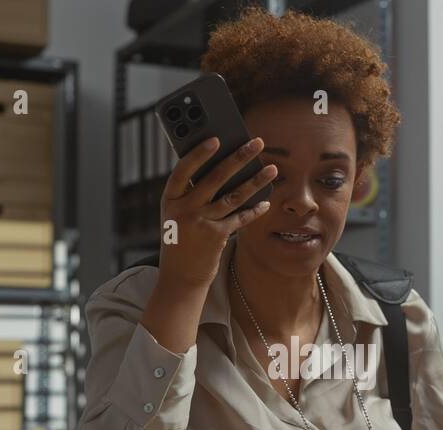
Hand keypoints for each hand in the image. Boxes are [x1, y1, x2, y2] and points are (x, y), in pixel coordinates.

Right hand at [157, 136, 278, 288]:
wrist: (179, 276)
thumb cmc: (179, 239)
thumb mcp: (176, 215)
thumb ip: (190, 194)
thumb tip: (219, 168)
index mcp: (170, 199)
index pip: (183, 170)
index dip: (199, 153)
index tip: (216, 139)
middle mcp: (184, 209)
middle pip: (215, 178)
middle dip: (239, 157)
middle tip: (257, 143)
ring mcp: (201, 223)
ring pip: (233, 196)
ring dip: (255, 181)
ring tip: (272, 170)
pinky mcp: (217, 236)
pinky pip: (240, 218)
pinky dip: (254, 210)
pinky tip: (266, 201)